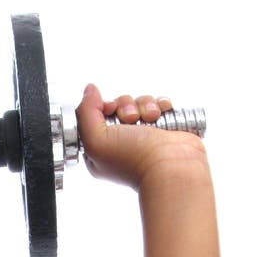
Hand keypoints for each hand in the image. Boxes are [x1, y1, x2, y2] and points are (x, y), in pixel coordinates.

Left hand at [76, 85, 207, 190]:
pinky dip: (160, 105)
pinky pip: (158, 104)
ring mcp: (144, 135)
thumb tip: (89, 90)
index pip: (96, 116)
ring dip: (145, 105)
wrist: (172, 166)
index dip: (102, 107)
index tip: (110, 110)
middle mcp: (122, 142)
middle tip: (132, 119)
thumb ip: (85, 113)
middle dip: (126, 106)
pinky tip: (161, 114)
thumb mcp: (96, 140)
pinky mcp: (162, 129)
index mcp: (101, 149)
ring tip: (151, 118)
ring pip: (139, 103)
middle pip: (119, 106)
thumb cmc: (134, 159)